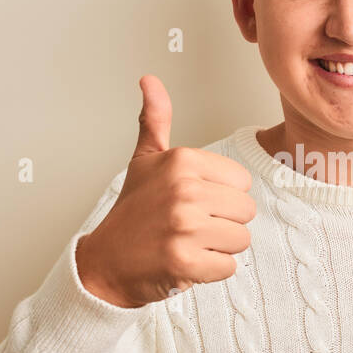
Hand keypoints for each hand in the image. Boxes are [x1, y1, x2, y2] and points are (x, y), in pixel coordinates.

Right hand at [75, 74, 256, 307]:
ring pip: (241, 240)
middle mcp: (184, 191)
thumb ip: (155, 120)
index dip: (222, 196)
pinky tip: (185, 262)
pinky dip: (210, 271)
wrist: (105, 262)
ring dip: (218, 248)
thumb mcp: (144, 160)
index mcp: (181, 161)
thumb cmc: (133, 212)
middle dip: (224, 223)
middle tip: (190, 226)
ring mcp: (183, 227)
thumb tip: (149, 80)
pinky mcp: (184, 262)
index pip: (241, 182)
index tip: (193, 202)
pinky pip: (228, 268)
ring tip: (188, 243)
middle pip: (246, 211)